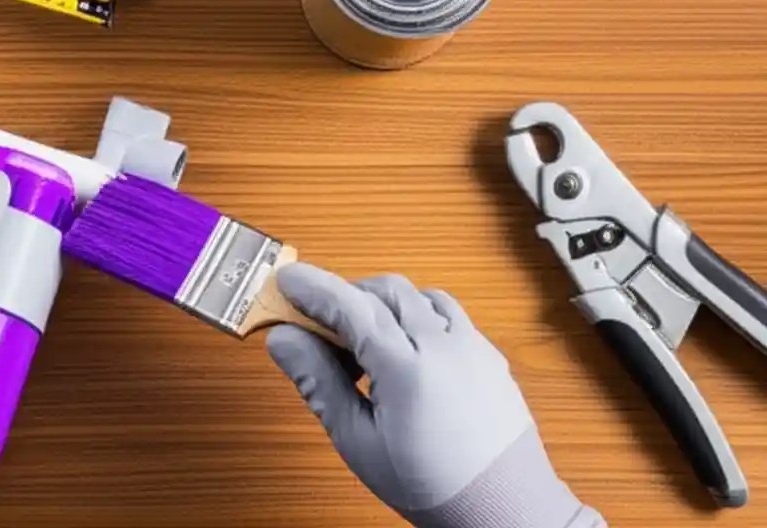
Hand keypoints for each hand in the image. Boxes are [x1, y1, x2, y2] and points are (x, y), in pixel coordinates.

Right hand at [267, 265, 605, 527]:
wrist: (503, 505)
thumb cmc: (431, 484)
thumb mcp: (358, 440)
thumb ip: (319, 381)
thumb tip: (284, 339)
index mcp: (407, 366)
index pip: (350, 305)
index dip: (313, 288)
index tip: (285, 281)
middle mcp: (444, 344)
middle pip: (384, 291)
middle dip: (346, 295)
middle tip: (317, 324)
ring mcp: (472, 344)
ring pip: (418, 295)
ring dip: (383, 303)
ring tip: (363, 344)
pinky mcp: (488, 353)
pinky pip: (447, 314)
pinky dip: (416, 316)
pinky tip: (404, 352)